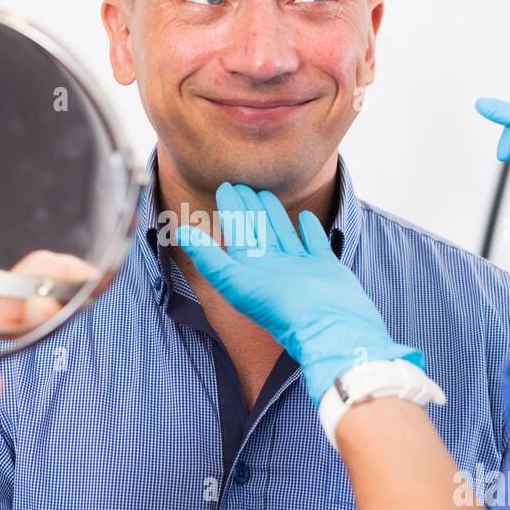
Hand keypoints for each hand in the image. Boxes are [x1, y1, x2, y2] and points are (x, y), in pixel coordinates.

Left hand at [175, 182, 424, 404]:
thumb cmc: (281, 309)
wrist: (328, 326)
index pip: (237, 232)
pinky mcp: (325, 267)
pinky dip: (309, 230)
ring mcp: (300, 267)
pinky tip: (305, 217)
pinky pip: (314, 243)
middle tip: (241, 183)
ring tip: (265, 194)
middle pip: (258, 229)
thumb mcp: (236, 281)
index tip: (225, 186)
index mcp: (251, 268)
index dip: (230, 209)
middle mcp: (273, 267)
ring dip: (273, 214)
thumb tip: (180, 231)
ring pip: (283, 232)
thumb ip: (208, 257)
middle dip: (248, 207)